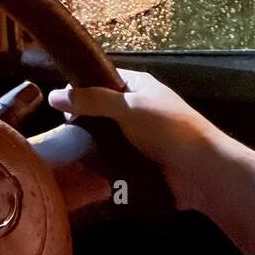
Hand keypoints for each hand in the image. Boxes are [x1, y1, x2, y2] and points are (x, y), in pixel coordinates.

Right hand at [48, 69, 228, 210]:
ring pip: (104, 139)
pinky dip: (100, 167)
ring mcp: (139, 138)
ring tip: (63, 158)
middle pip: (100, 113)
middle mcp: (138, 109)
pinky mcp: (139, 163)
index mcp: (138, 87)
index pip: (102, 79)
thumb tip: (53, 95)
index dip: (81, 89)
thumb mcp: (129, 107)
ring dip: (89, 148)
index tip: (56, 105)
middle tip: (58, 137)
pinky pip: (113, 162)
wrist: (201, 169)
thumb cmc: (168, 128)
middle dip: (81, 123)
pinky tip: (80, 174)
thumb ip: (93, 100)